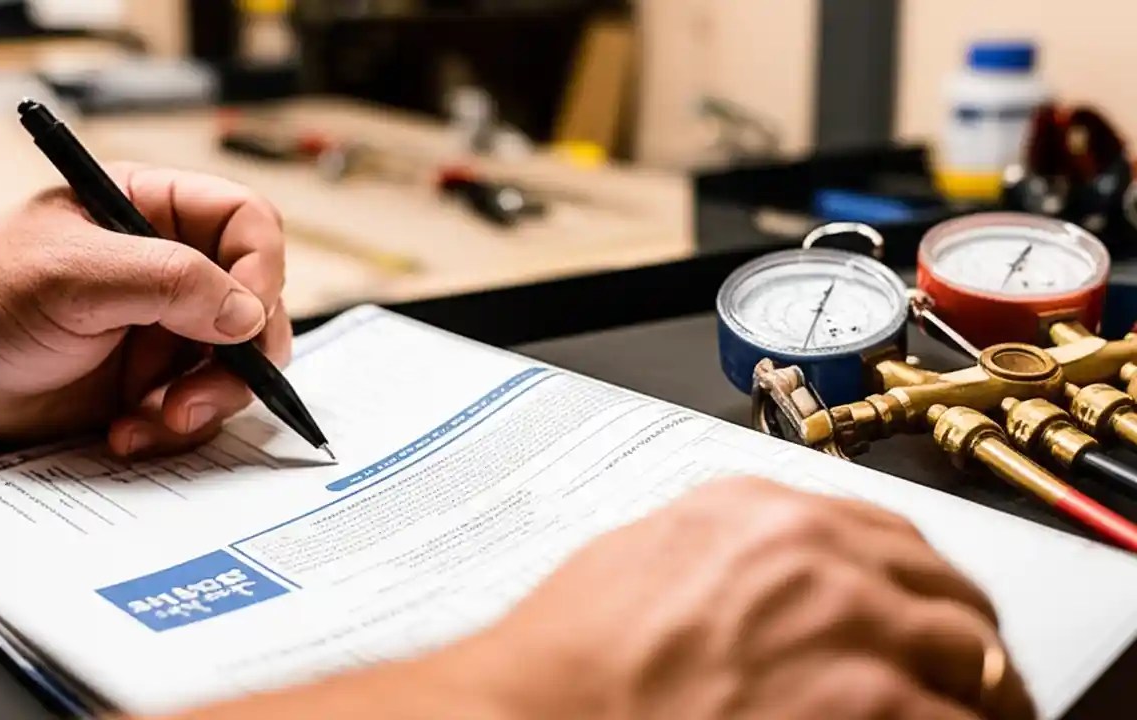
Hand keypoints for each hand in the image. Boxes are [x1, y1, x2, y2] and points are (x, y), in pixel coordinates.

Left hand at [0, 163, 288, 455]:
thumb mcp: (77, 275)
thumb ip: (170, 282)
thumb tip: (248, 312)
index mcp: (157, 213)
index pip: (247, 225)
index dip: (261, 269)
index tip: (244, 316)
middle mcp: (173, 270)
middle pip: (257, 304)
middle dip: (241, 356)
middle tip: (203, 390)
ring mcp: (167, 330)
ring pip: (238, 365)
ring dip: (208, 400)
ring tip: (158, 416)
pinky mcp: (155, 383)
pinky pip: (201, 409)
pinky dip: (175, 428)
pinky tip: (128, 429)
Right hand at [443, 476, 1035, 719]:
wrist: (536, 711)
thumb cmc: (567, 658)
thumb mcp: (645, 560)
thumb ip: (727, 554)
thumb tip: (767, 581)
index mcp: (758, 511)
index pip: (887, 529)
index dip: (918, 578)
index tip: (928, 604)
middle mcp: (815, 555)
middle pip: (942, 584)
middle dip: (963, 630)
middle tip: (970, 669)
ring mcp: (850, 628)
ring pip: (970, 653)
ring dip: (980, 687)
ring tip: (980, 712)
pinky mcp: (870, 705)